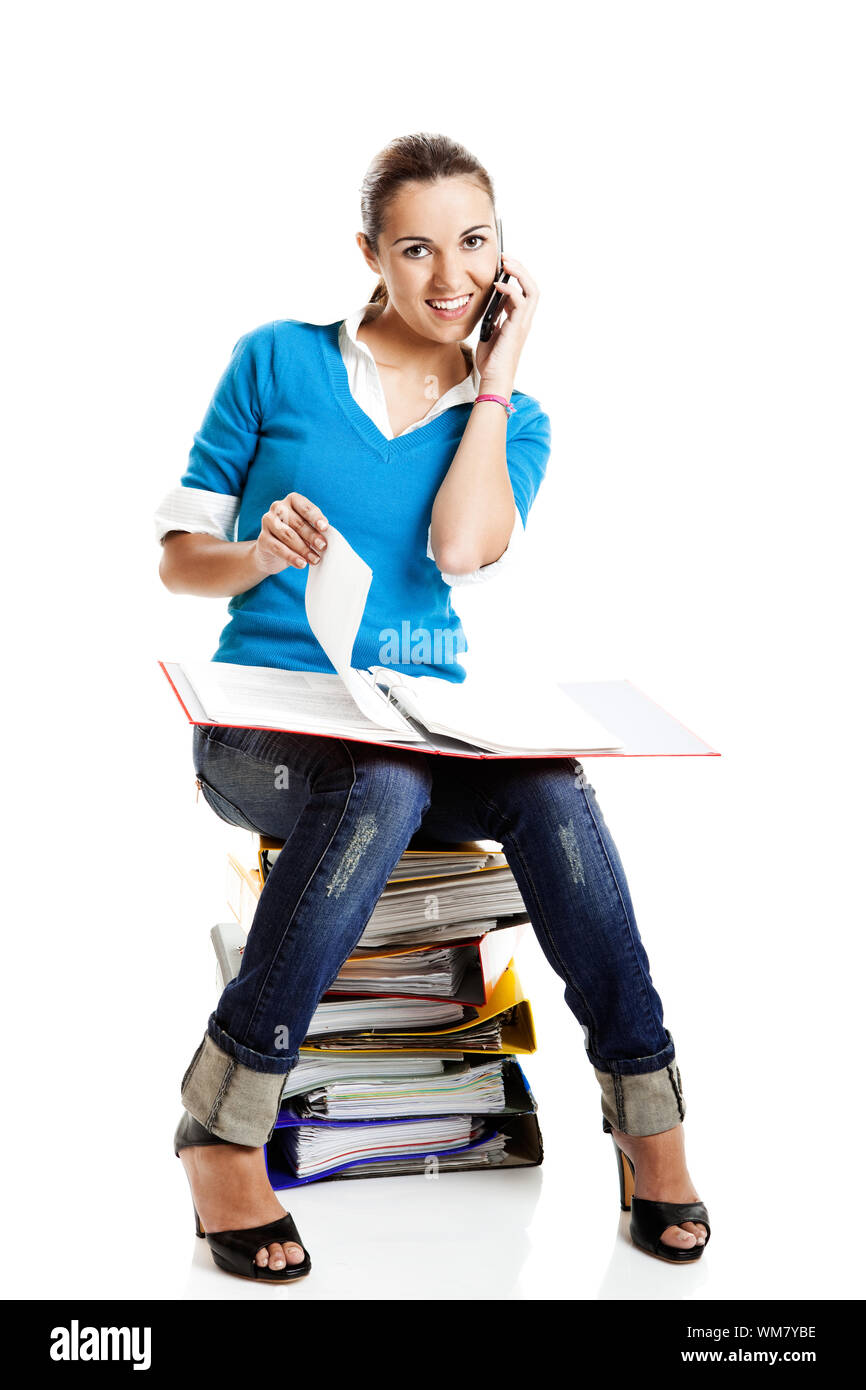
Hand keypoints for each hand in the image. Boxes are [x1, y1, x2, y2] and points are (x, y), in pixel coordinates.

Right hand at [253, 492, 328, 574]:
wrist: (271, 554)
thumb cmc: (295, 537)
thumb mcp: (306, 531)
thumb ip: (315, 531)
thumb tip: (325, 539)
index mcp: (292, 501)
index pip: (305, 508)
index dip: (316, 518)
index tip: (325, 527)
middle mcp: (278, 508)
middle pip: (298, 523)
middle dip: (312, 535)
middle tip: (322, 546)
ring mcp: (268, 522)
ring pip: (288, 535)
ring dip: (304, 548)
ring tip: (315, 559)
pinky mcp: (262, 539)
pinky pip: (278, 548)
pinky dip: (291, 557)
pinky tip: (301, 563)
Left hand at [474, 254, 538, 389]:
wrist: (493, 378)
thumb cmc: (491, 361)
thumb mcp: (489, 332)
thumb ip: (493, 317)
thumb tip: (489, 302)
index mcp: (517, 320)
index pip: (523, 291)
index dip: (515, 276)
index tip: (501, 265)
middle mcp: (524, 319)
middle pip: (531, 286)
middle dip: (520, 269)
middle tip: (505, 257)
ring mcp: (523, 323)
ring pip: (531, 290)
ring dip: (519, 273)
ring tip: (506, 263)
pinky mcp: (517, 327)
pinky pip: (520, 301)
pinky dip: (510, 290)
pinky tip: (497, 286)